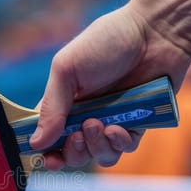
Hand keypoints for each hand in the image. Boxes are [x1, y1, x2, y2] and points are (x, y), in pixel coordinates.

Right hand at [29, 0, 190, 169]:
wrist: (155, 32)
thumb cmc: (107, 42)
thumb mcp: (67, 69)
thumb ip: (51, 108)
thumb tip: (35, 144)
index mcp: (65, 100)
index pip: (48, 135)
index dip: (45, 151)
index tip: (45, 158)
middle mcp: (87, 114)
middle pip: (73, 152)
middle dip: (71, 153)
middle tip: (76, 136)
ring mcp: (113, 119)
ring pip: (100, 154)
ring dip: (95, 148)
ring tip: (96, 126)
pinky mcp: (138, 122)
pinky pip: (125, 147)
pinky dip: (118, 142)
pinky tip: (117, 128)